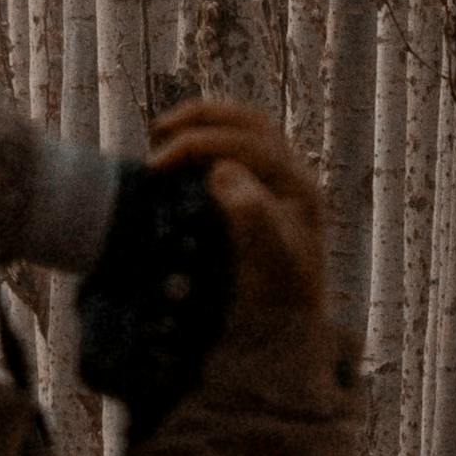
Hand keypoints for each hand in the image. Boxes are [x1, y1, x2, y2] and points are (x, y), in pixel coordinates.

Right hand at [150, 101, 330, 332]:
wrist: (288, 333)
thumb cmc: (276, 302)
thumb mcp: (268, 265)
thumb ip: (253, 218)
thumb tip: (224, 170)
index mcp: (299, 188)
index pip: (246, 144)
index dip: (198, 144)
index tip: (156, 166)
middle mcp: (294, 178)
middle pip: (250, 124)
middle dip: (201, 122)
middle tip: (157, 136)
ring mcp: (282, 184)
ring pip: (247, 128)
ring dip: (206, 122)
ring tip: (164, 131)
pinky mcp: (266, 193)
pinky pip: (241, 147)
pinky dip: (210, 138)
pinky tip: (180, 154)